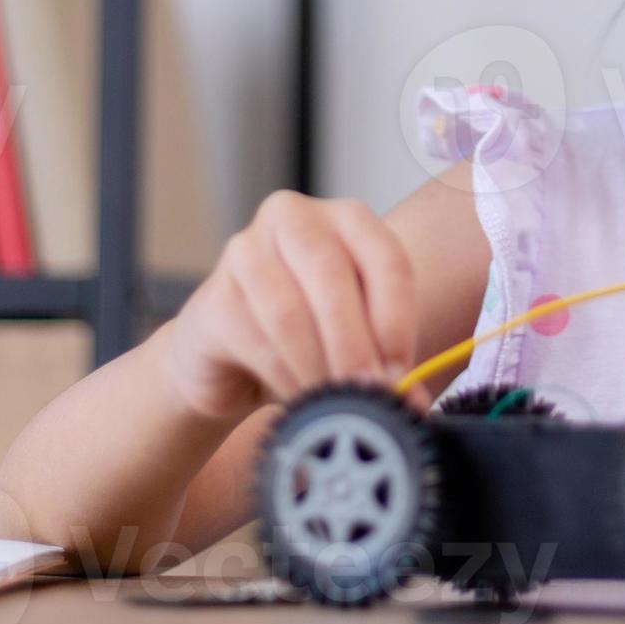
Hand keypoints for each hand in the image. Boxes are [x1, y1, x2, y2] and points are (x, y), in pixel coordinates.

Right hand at [158, 192, 418, 422]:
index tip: (401, 374)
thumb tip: (410, 400)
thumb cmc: (306, 337)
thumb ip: (383, 356)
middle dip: (355, 345)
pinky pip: (256, 341)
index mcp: (346, 218)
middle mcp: (294, 218)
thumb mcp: (355, 335)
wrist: (227, 358)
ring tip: (336, 405)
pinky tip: (299, 400)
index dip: (397, 320)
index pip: (386, 258)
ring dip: (319, 368)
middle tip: (370, 394)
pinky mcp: (213, 297)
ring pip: (291, 312)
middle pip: (332, 276)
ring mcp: (246, 251)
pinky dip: (285, 378)